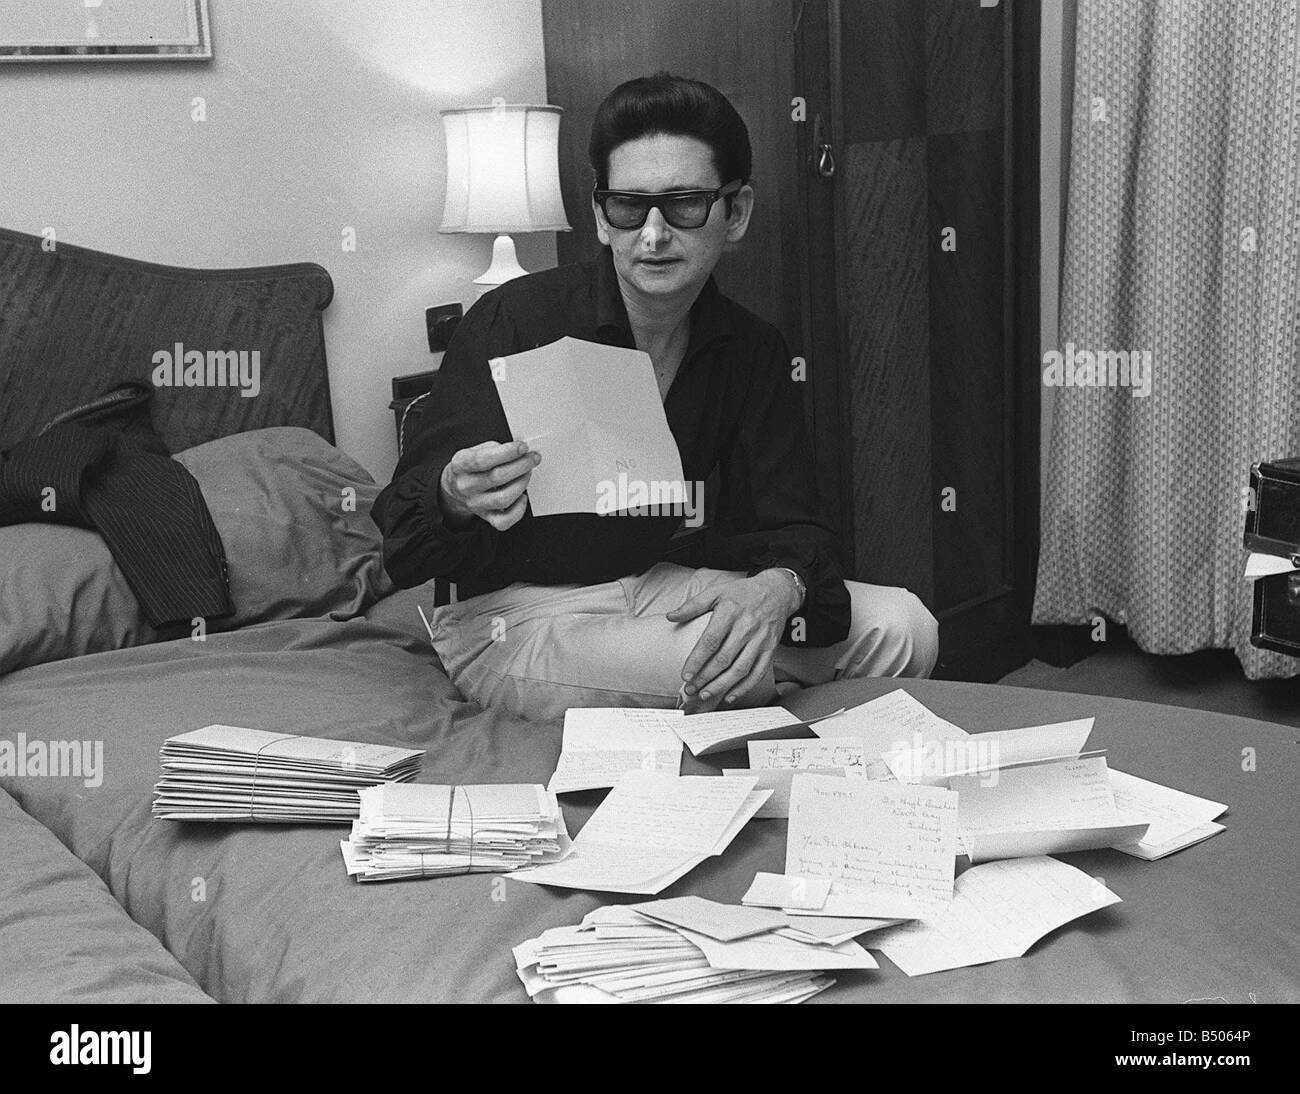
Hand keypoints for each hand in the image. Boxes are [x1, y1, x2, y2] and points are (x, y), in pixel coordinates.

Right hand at [439, 440, 540, 530]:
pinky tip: (522, 497)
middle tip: (532, 458)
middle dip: (521, 465)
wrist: (455, 488)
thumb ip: (495, 449)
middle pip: (497, 477)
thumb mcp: (475, 451)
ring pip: (503, 498)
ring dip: (521, 484)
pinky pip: (504, 520)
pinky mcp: (485, 517)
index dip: (506, 453)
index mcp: (460, 465)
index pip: (482, 460)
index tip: (522, 447)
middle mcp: (466, 486)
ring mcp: (475, 504)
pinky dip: (518, 510)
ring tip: (527, 473)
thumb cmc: (471, 467)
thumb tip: (519, 451)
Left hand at [665, 571, 800, 710]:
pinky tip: (730, 696)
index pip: (711, 641)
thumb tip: (670, 616)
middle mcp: (746, 627)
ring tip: (705, 694)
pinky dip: (744, 688)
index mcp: (730, 612)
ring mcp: (760, 640)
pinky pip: (758, 672)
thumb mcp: (717, 592)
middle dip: (705, 677)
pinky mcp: (770, 649)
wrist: (777, 591)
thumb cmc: (743, 593)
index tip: (685, 675)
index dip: (697, 660)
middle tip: (690, 689)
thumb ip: (693, 605)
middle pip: (723, 659)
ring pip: (740, 669)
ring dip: (721, 685)